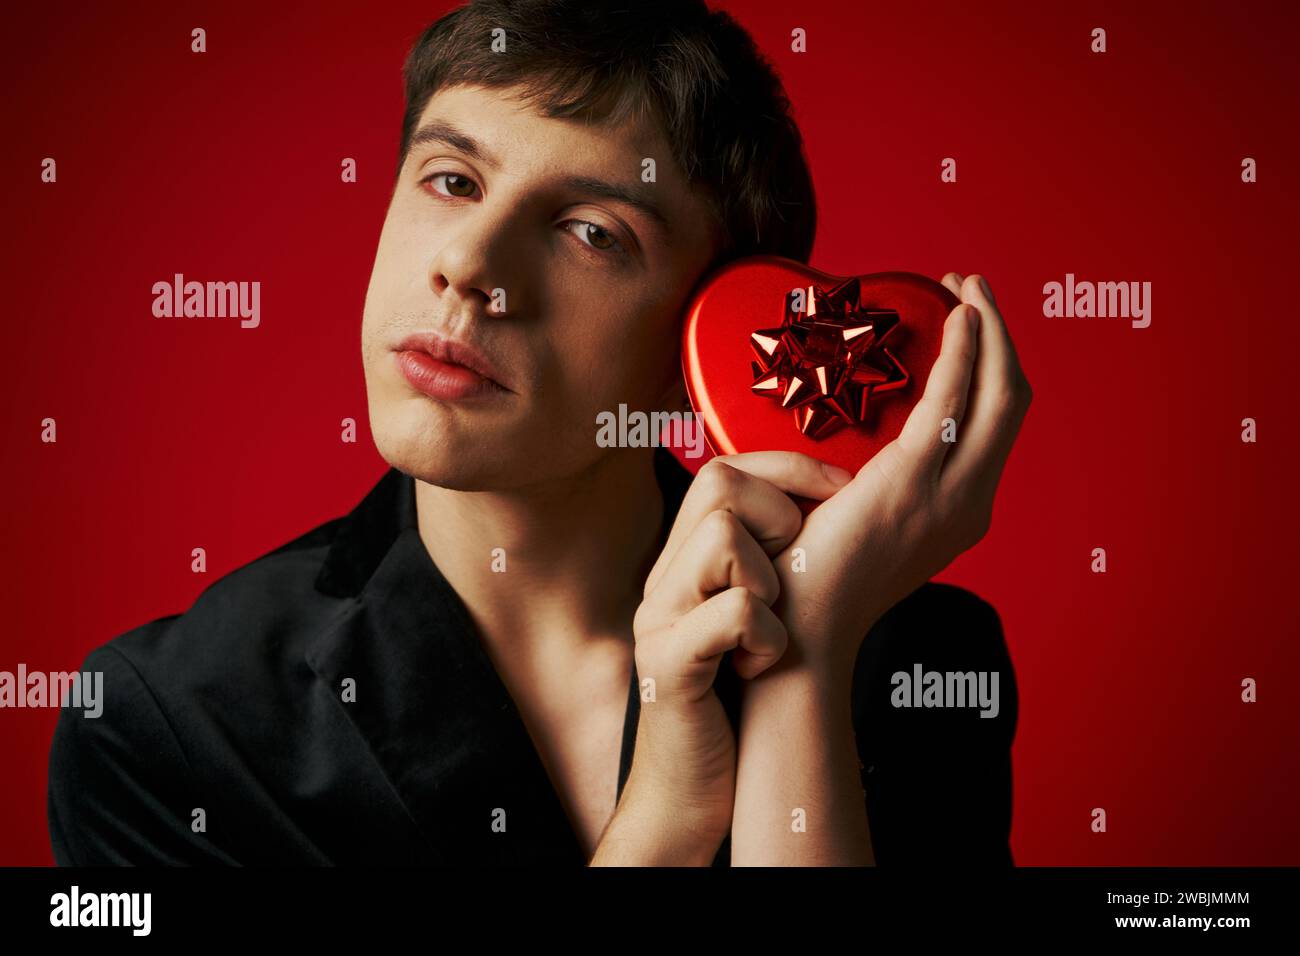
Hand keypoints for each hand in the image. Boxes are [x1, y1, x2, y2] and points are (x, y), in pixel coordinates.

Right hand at [621, 450, 849, 851]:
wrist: (692, 794)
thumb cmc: (739, 705)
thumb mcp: (754, 618)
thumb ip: (768, 564)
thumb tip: (826, 504)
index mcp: (684, 564)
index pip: (722, 470)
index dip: (787, 468)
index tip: (839, 490)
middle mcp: (663, 581)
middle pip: (717, 485)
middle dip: (779, 517)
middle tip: (791, 577)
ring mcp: (660, 621)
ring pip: (722, 537)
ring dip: (770, 582)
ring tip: (766, 629)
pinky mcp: (670, 666)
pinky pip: (732, 612)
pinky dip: (766, 637)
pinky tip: (759, 666)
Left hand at [770, 272, 1032, 675]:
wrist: (798, 632)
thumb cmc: (813, 580)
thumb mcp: (865, 529)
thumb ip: (881, 491)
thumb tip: (858, 459)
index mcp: (959, 513)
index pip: (994, 426)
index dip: (991, 367)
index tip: (967, 321)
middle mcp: (970, 505)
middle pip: (1011, 402)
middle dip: (1000, 336)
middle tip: (970, 288)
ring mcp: (949, 498)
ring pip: (998, 396)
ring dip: (987, 332)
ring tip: (965, 288)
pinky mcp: (912, 483)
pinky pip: (953, 403)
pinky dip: (963, 354)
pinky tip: (957, 320)